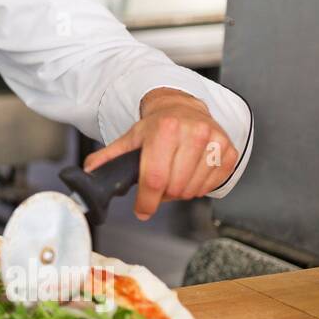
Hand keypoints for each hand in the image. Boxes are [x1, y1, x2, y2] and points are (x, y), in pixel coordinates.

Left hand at [82, 87, 235, 220]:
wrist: (184, 108)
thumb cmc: (157, 126)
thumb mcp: (131, 138)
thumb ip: (109, 157)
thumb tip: (89, 172)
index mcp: (165, 129)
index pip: (155, 178)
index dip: (147, 201)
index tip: (142, 209)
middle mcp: (193, 133)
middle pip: (174, 187)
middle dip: (162, 195)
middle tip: (158, 184)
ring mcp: (214, 141)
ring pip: (193, 190)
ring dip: (180, 192)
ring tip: (173, 175)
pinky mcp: (229, 151)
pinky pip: (212, 186)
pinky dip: (198, 187)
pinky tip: (190, 173)